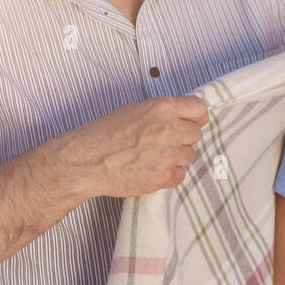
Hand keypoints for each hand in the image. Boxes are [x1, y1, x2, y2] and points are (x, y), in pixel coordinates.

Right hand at [66, 95, 209, 197]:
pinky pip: (180, 175)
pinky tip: (150, 170)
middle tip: (162, 143)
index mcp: (161, 107)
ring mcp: (168, 153)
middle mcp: (168, 128)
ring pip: (189, 156)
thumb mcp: (133, 110)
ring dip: (176, 158)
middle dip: (182, 139)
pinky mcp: (164, 176)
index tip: (192, 122)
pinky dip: (169, 175)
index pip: (199, 109)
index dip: (196, 117)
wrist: (85, 162)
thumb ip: (161, 112)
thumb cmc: (103, 135)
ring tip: (152, 157)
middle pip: (195, 134)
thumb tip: (180, 116)